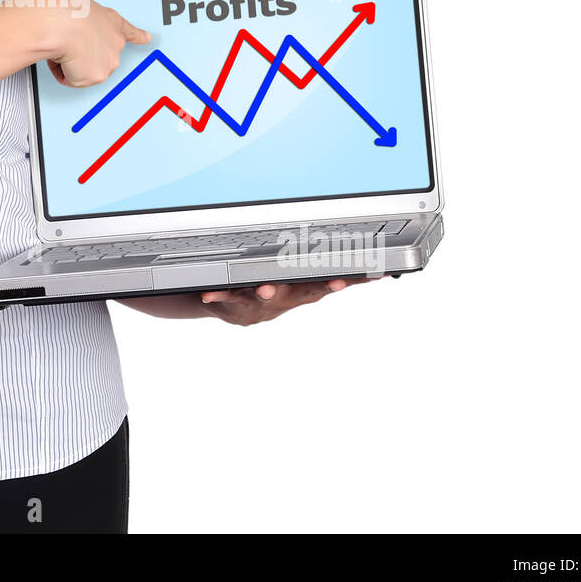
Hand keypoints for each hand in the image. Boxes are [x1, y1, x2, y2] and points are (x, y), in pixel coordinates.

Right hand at [41, 0, 150, 87]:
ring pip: (83, 69)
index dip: (139, 36)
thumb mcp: (82, 9)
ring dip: (71, 62)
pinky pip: (71, 79)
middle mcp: (116, 43)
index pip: (130, 32)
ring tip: (65, 46)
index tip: (147, 38)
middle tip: (69, 42)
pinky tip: (62, 56)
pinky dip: (62, 71)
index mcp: (112, 21)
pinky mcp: (96, 76)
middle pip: (99, 56)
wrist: (63, 24)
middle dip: (83, 53)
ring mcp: (109, 61)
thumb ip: (86, 23)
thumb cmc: (67, 12)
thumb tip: (74, 38)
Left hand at [198, 275, 385, 325]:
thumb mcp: (304, 287)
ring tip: (267, 288)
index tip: (370, 274)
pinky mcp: (233, 303)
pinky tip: (206, 294)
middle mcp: (284, 298)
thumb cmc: (273, 291)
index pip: (330, 284)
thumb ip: (334, 277)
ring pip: (265, 295)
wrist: (235, 311)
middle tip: (333, 282)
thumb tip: (373, 269)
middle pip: (303, 292)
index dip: (351, 280)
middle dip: (318, 287)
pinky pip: (225, 297)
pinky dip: (217, 295)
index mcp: (301, 291)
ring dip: (268, 291)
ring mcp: (259, 302)